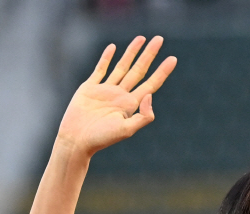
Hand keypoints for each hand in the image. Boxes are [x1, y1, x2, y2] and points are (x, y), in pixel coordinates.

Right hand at [57, 36, 176, 157]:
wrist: (77, 139)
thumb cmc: (101, 138)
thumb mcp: (127, 130)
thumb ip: (143, 116)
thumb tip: (150, 95)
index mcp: (131, 105)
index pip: (151, 84)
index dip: (162, 72)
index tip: (173, 59)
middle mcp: (121, 96)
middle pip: (139, 71)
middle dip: (149, 55)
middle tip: (160, 39)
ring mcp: (106, 90)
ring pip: (122, 66)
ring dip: (132, 52)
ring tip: (141, 38)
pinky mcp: (90, 88)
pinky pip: (101, 69)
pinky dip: (106, 58)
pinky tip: (113, 48)